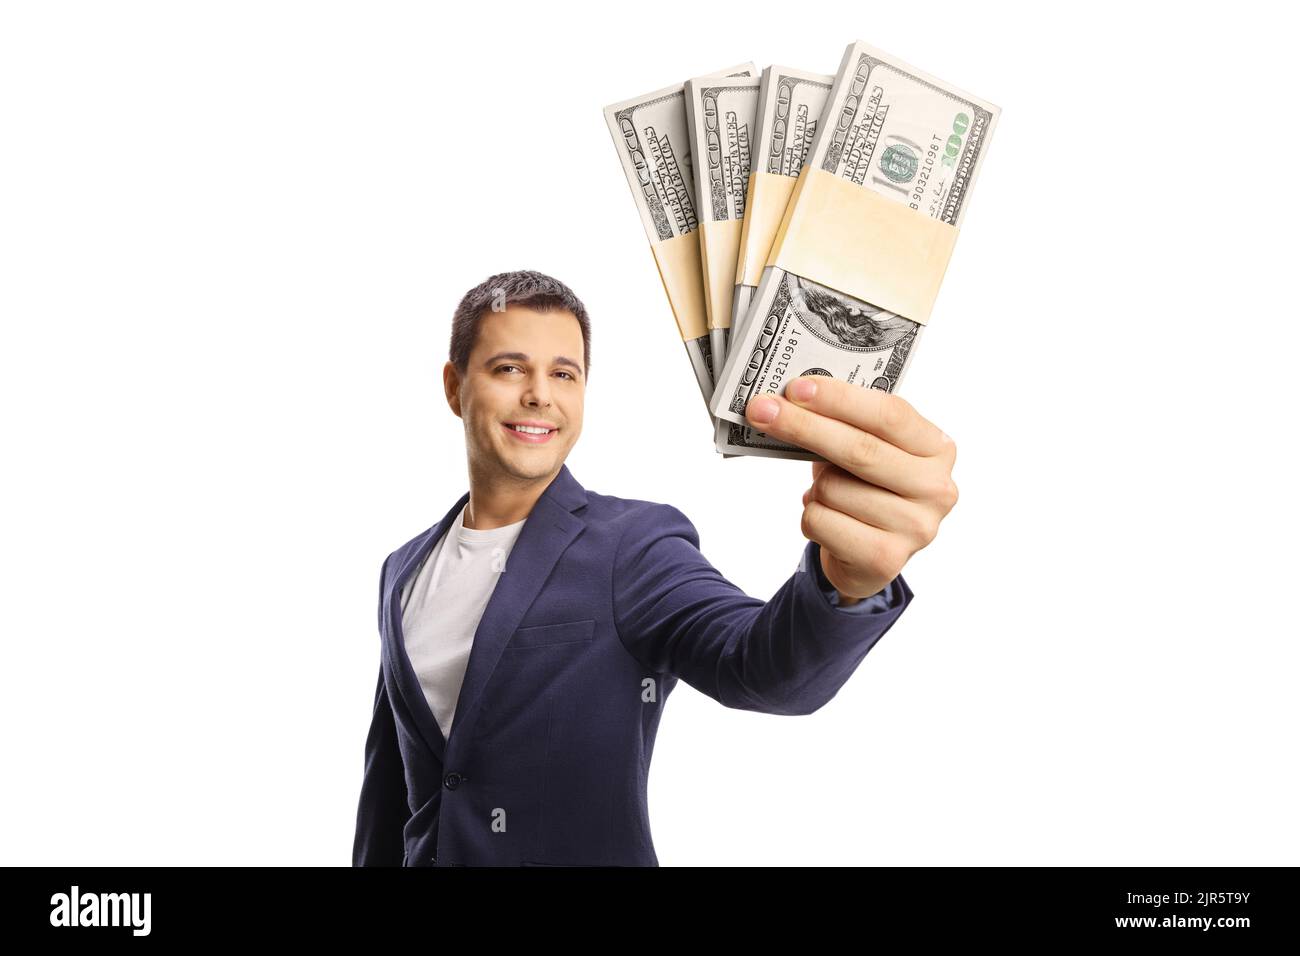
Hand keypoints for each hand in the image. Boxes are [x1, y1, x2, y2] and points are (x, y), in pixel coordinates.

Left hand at [744, 376, 957, 603]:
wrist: (871, 557)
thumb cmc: (866, 487)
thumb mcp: (868, 449)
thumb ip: (845, 424)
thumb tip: (788, 402)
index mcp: (937, 448)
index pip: (890, 414)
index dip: (840, 398)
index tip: (796, 388)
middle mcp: (936, 488)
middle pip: (860, 449)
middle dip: (804, 426)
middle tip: (762, 410)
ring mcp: (916, 527)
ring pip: (832, 488)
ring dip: (815, 487)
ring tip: (827, 494)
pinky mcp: (886, 559)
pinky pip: (820, 521)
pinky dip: (810, 516)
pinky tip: (828, 520)